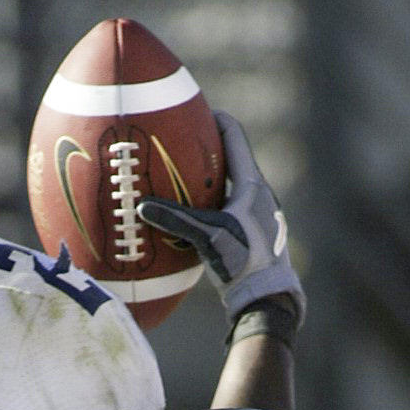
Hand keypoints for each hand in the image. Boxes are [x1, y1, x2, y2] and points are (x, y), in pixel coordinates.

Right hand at [136, 111, 304, 323]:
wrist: (267, 299)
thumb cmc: (243, 264)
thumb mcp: (207, 238)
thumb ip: (175, 221)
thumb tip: (141, 206)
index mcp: (253, 185)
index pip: (234, 138)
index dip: (216, 120)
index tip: (197, 111)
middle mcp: (261, 195)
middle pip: (234, 160)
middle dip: (210, 151)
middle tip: (185, 143)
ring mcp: (261, 215)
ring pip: (234, 186)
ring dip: (213, 180)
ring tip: (187, 179)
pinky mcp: (257, 235)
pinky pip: (234, 208)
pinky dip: (216, 204)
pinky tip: (199, 216)